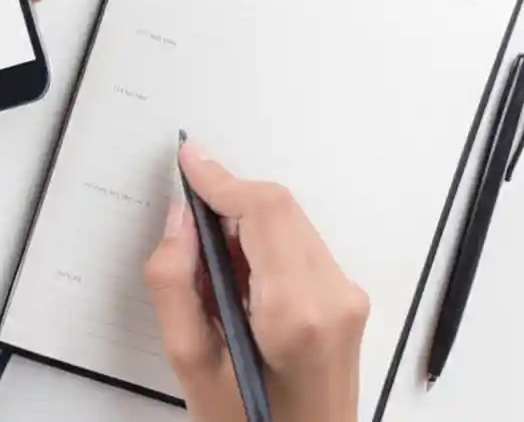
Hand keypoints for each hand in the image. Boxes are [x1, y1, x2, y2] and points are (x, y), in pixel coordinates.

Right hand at [144, 142, 370, 421]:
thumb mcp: (191, 362)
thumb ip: (174, 284)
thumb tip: (180, 225)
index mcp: (296, 313)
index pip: (265, 210)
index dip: (221, 178)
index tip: (190, 162)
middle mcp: (335, 298)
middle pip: (280, 210)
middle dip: (229, 204)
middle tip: (188, 229)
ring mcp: (348, 299)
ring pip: (291, 225)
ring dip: (246, 230)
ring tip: (213, 277)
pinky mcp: (348, 302)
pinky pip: (302, 247)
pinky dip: (264, 249)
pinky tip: (240, 286)